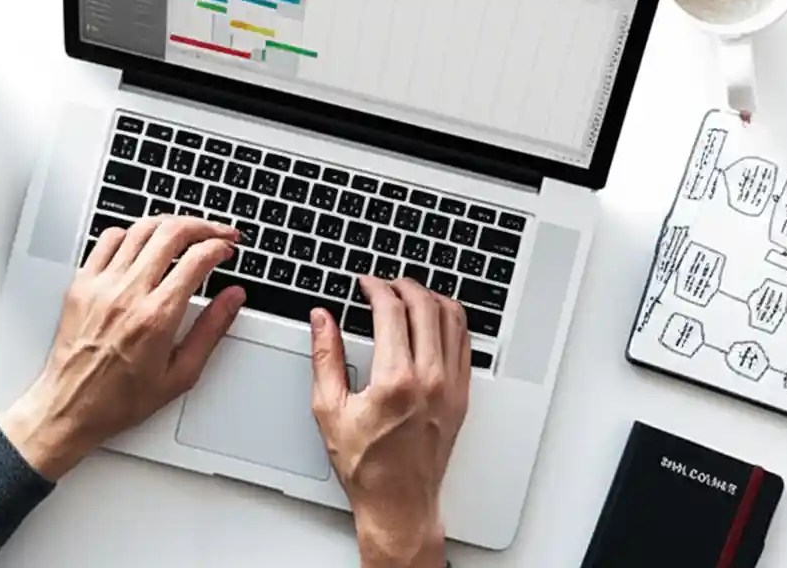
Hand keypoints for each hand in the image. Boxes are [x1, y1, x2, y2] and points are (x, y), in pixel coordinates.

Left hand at [0, 216, 245, 479]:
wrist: (70, 408)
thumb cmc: (121, 399)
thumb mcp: (181, 374)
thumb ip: (211, 330)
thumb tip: (233, 298)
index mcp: (157, 316)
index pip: (197, 259)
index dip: (219, 247)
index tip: (227, 249)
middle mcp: (128, 294)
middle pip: (172, 233)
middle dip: (202, 226)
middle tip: (216, 232)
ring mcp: (102, 285)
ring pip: (141, 229)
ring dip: (170, 224)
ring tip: (185, 231)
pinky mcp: (81, 284)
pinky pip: (108, 240)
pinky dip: (131, 233)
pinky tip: (143, 243)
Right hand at [309, 276, 470, 567]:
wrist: (399, 503)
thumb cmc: (365, 466)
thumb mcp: (329, 410)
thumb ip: (325, 357)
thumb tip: (322, 320)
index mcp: (395, 380)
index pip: (391, 311)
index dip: (376, 287)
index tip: (365, 283)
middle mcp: (429, 379)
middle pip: (425, 306)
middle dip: (403, 285)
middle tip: (385, 284)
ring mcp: (451, 386)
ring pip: (452, 319)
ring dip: (429, 298)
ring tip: (409, 295)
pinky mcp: (462, 395)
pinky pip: (464, 343)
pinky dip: (450, 321)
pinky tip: (433, 320)